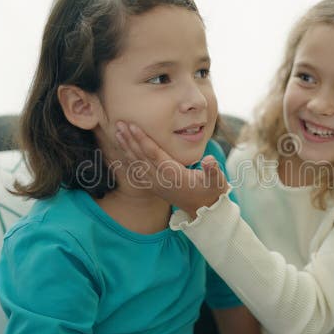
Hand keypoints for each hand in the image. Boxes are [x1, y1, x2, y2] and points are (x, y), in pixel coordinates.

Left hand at [114, 121, 228, 215]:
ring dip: (126, 147)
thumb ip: (213, 170)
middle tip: (119, 123)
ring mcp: (155, 184)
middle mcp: (160, 179)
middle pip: (140, 156)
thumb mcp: (216, 181)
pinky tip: (121, 150)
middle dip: (129, 139)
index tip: (132, 126)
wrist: (204, 210)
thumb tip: (210, 161)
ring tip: (117, 132)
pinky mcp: (153, 186)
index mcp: (173, 174)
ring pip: (136, 163)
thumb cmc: (211, 191)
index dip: (142, 139)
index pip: (153, 153)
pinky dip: (127, 159)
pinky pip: (136, 171)